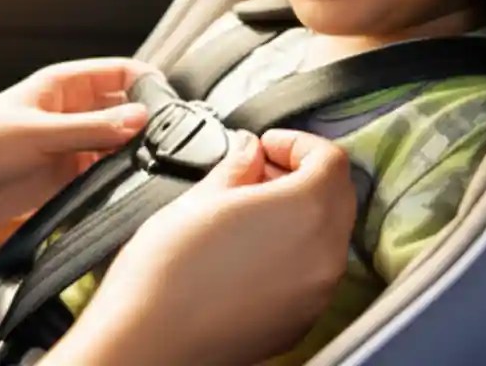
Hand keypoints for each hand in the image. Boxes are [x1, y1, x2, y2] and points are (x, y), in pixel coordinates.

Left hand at [0, 58, 155, 232]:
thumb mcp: (38, 132)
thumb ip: (92, 128)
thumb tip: (139, 118)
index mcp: (63, 85)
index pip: (120, 73)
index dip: (146, 84)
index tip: (167, 105)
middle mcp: (71, 112)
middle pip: (124, 108)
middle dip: (144, 121)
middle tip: (162, 140)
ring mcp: (70, 144)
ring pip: (117, 143)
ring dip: (131, 153)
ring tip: (143, 166)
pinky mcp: (65, 176)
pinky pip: (102, 173)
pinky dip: (116, 178)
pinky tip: (124, 186)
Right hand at [43, 129, 356, 365]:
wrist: (147, 343)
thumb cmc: (165, 274)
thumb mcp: (198, 200)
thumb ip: (237, 168)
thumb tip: (249, 152)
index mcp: (305, 213)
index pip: (330, 160)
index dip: (298, 143)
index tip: (267, 146)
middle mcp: (324, 255)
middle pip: (338, 197)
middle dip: (303, 175)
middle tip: (259, 171)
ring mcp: (316, 293)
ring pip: (328, 236)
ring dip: (300, 214)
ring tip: (250, 210)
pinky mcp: (300, 321)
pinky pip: (313, 273)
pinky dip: (294, 251)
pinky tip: (250, 250)